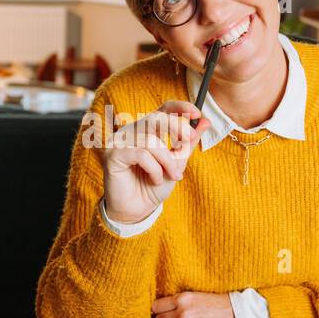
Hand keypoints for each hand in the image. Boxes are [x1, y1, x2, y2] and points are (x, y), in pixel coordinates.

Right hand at [103, 101, 210, 223]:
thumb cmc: (153, 186)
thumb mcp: (177, 163)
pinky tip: (155, 180)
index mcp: (148, 129)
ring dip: (168, 160)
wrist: (137, 210)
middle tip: (190, 138)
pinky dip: (154, 169)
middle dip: (176, 127)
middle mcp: (132, 131)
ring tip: (173, 176)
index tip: (197, 114)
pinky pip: (141, 154)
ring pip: (151, 141)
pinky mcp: (113, 154)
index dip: (180, 107)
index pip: (163, 109)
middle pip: (156, 118)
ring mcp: (120, 141)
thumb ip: (187, 143)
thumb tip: (206, 122)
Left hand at [148, 292, 238, 317]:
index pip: (157, 304)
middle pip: (157, 316)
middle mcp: (182, 313)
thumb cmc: (222, 304)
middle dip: (157, 315)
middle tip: (160, 312)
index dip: (156, 305)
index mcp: (185, 298)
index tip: (157, 305)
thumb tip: (163, 301)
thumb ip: (181, 298)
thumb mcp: (199, 294)